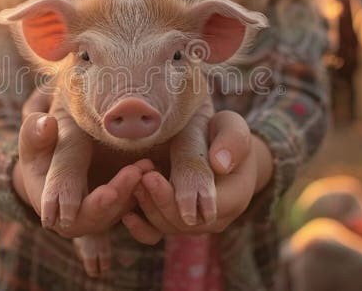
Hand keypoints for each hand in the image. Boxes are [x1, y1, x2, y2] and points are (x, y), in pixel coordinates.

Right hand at [12, 89, 152, 237]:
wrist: (57, 150)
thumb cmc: (42, 145)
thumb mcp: (34, 137)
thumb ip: (35, 133)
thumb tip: (45, 125)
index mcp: (53, 210)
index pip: (74, 217)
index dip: (91, 207)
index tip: (109, 193)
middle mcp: (78, 218)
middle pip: (103, 217)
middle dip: (120, 195)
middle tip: (136, 171)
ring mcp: (101, 213)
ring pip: (123, 211)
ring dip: (136, 190)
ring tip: (148, 163)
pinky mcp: (118, 204)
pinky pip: (135, 204)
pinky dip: (145, 188)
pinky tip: (154, 167)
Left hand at [122, 111, 273, 243]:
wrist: (219, 148)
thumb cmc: (225, 134)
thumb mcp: (233, 127)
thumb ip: (232, 141)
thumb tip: (219, 164)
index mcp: (233, 197)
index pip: (205, 211)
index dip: (178, 198)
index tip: (153, 176)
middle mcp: (214, 218)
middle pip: (183, 224)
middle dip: (158, 202)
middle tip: (140, 178)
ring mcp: (193, 223)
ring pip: (167, 228)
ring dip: (148, 208)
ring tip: (133, 183)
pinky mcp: (175, 221)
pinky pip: (158, 233)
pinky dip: (141, 228)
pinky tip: (127, 213)